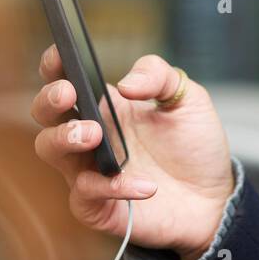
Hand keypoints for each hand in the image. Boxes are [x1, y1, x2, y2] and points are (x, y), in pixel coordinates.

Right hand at [31, 46, 235, 259]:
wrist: (213, 196)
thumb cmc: (194, 145)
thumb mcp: (187, 99)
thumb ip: (159, 77)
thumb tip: (125, 85)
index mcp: (105, 105)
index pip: (65, 78)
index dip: (53, 63)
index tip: (60, 52)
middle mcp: (90, 135)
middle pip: (45, 113)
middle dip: (49, 100)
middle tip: (69, 94)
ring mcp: (89, 170)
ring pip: (49, 150)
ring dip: (64, 138)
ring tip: (94, 133)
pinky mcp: (97, 206)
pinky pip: (86, 195)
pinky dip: (111, 186)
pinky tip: (146, 184)